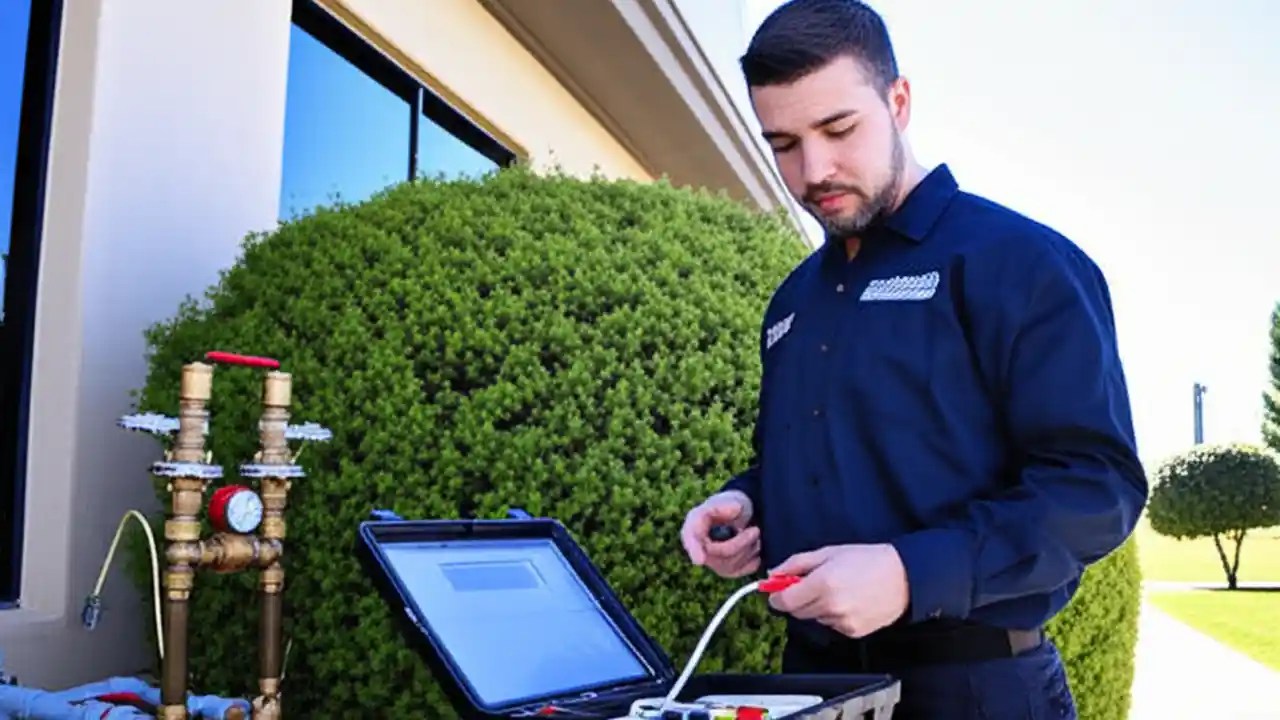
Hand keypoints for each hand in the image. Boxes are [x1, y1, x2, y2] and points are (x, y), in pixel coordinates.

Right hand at [680, 490, 759, 577]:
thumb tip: (735, 510)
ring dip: (750, 548)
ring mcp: (714, 563)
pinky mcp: (729, 571)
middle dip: (742, 542)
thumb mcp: (727, 498)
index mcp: (692, 527)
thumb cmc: (729, 505)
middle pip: (721, 554)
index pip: (692, 541)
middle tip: (755, 529)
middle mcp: (699, 549)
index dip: (695, 550)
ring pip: (734, 564)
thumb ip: (726, 504)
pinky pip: (746, 569)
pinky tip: (754, 545)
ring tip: (754, 533)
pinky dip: (755, 557)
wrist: (739, 513)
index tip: (700, 560)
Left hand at [767, 544, 908, 638]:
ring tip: (837, 589)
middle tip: (811, 584)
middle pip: (796, 612)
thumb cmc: (868, 560)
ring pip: (814, 618)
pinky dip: (833, 615)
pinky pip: (831, 625)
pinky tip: (848, 601)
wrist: (903, 577)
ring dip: (817, 607)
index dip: (776, 595)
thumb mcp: (828, 552)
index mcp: (822, 583)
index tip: (777, 590)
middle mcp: (830, 606)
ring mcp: (842, 622)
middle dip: (797, 599)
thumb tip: (774, 574)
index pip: (784, 601)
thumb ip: (796, 564)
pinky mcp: (852, 632)